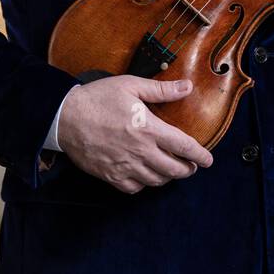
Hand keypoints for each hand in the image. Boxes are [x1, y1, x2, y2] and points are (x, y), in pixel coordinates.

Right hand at [55, 75, 212, 194]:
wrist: (65, 117)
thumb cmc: (97, 98)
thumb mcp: (130, 85)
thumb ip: (161, 90)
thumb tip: (187, 87)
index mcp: (148, 129)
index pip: (184, 147)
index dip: (200, 155)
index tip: (209, 160)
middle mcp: (140, 152)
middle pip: (174, 169)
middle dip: (188, 169)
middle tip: (191, 165)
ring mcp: (125, 167)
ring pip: (157, 181)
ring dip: (169, 177)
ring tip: (172, 170)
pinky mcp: (111, 176)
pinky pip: (135, 188)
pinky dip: (145, 184)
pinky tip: (146, 175)